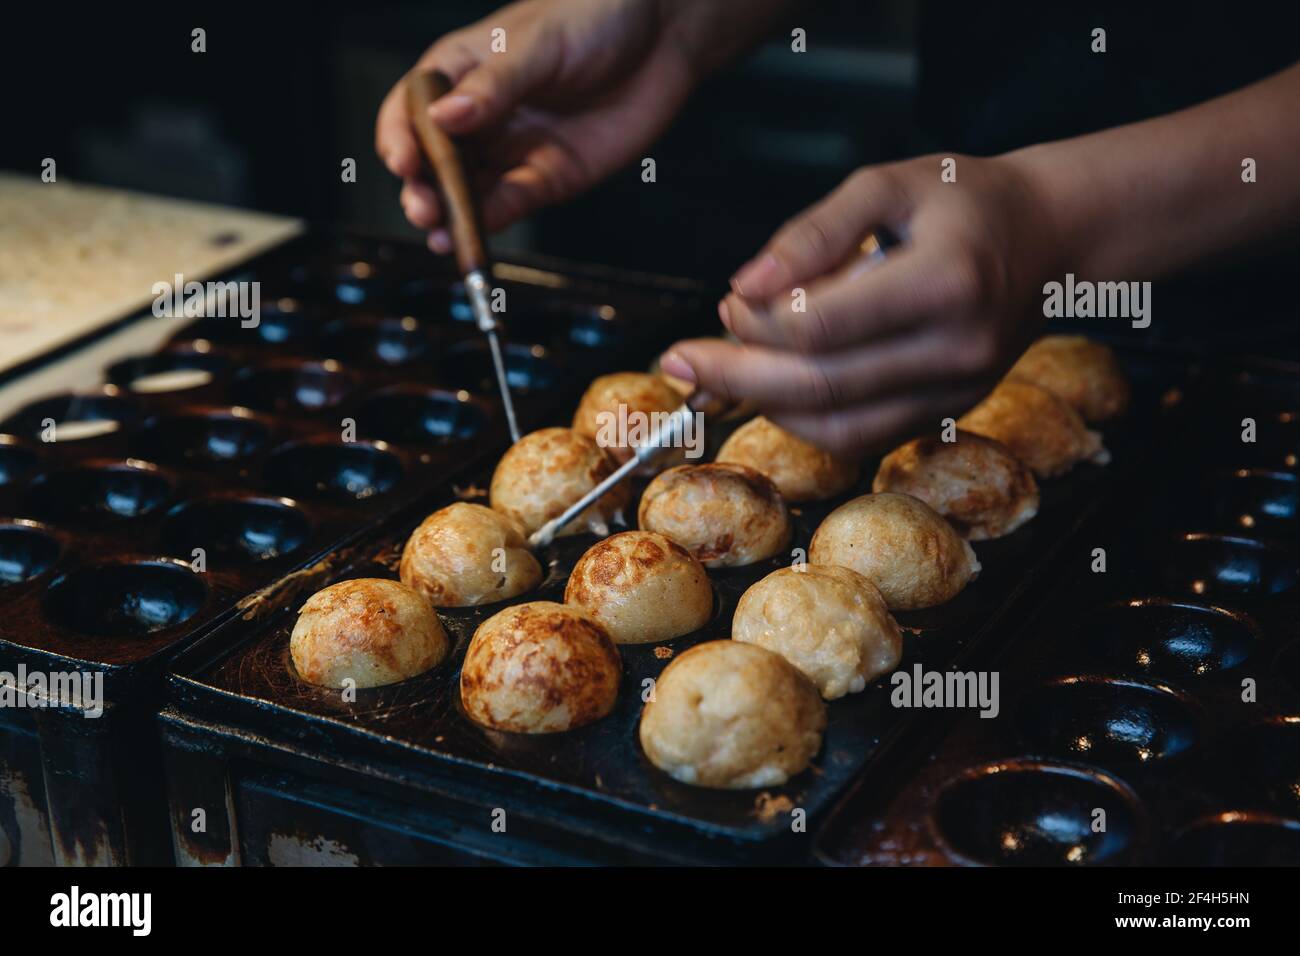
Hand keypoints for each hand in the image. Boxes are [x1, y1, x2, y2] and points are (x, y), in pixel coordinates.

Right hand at [376, 0, 699, 251]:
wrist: (660, 34)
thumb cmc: (591, 17)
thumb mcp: (537, 44)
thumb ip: (494, 85)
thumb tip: (444, 118)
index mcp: (460, 71)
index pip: (412, 109)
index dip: (400, 137)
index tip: (405, 162)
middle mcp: (479, 116)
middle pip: (434, 161)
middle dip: (422, 188)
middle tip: (424, 209)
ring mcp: (512, 149)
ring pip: (469, 190)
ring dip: (452, 215)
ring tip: (443, 234)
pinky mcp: (548, 176)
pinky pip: (512, 202)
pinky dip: (493, 219)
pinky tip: (478, 232)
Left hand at [660, 153, 1060, 456]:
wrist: (1048, 241)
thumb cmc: (964, 203)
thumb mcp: (885, 185)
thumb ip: (811, 234)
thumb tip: (744, 288)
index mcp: (945, 281)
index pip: (820, 326)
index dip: (755, 321)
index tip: (728, 299)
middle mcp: (956, 349)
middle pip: (820, 387)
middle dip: (734, 377)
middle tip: (679, 361)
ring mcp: (956, 392)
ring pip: (835, 427)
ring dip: (764, 404)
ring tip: (721, 370)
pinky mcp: (945, 414)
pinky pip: (858, 437)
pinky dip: (803, 420)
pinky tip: (772, 387)